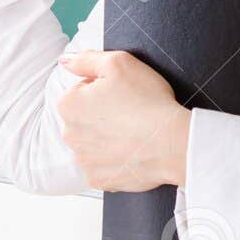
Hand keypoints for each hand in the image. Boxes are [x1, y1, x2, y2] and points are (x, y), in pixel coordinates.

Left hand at [55, 51, 191, 191]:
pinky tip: (130, 152)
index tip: (122, 94)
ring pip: (92, 143)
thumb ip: (86, 59)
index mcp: (69, 104)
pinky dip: (114, 161)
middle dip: (101, 114)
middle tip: (129, 112)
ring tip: (132, 133)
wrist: (173, 142)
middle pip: (84, 118)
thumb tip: (65, 61)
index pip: (82, 90)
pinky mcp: (98, 180)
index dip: (105, 89)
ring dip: (106, 139)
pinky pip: (102, 167)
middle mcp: (70, 134)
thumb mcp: (118, 63)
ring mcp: (83, 160)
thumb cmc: (148, 101)